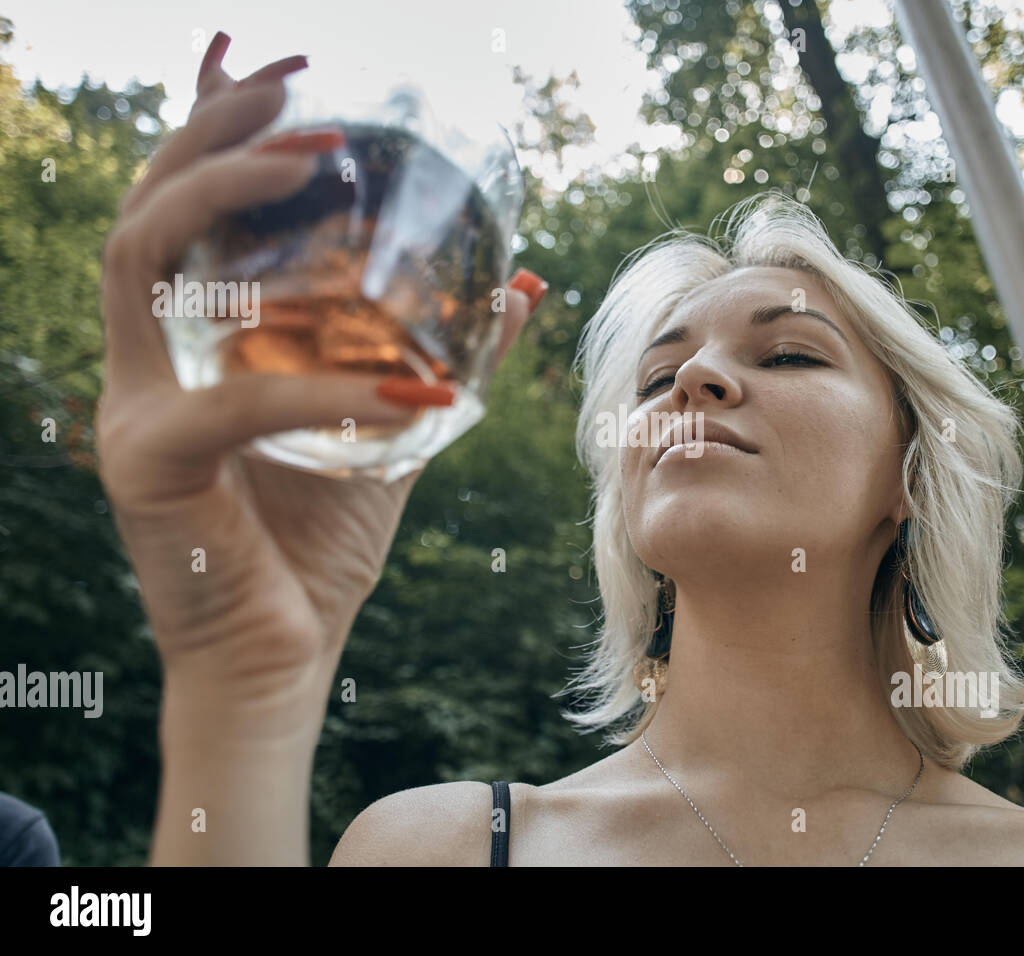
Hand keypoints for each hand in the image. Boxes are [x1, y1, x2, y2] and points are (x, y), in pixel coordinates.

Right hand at [95, 33, 545, 703]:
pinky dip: (329, 384)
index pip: (182, 208)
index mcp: (190, 342)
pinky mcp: (144, 466)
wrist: (281, 658)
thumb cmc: (324, 544)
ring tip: (317, 154)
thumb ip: (439, 353)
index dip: (212, 123)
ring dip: (224, 187)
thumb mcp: (395, 428)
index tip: (275, 59)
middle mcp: (143, 359)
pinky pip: (237, 399)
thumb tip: (523, 282)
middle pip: (146, 202)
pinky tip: (417, 385)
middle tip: (296, 79)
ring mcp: (129, 406)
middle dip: (214, 124)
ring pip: (142, 255)